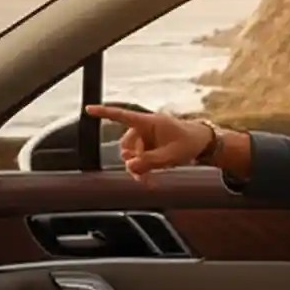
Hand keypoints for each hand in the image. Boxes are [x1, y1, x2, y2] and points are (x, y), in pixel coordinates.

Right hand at [84, 105, 212, 180]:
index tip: (88, 109)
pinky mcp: (147, 146)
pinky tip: (149, 179)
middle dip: (133, 161)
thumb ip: (149, 162)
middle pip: (126, 145)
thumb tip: (129, 167)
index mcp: (148, 122)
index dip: (104, 113)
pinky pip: (137, 159)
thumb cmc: (189, 142)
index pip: (122, 115)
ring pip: (130, 155)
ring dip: (137, 167)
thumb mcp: (171, 155)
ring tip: (149, 179)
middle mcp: (143, 128)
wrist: (201, 143)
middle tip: (143, 176)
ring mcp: (144, 137)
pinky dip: (141, 169)